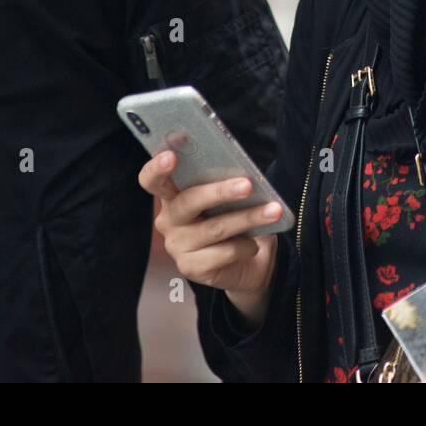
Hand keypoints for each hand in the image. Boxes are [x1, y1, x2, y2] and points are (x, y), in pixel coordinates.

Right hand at [138, 150, 279, 325]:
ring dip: (248, 218)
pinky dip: (244, 246)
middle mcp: (168, 220)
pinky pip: (222, 253)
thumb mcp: (230, 197)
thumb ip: (225, 182)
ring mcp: (176, 246)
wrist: (248, 260)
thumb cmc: (235, 216)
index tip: (171, 156)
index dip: (157, 168)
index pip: (152, 180)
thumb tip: (242, 175)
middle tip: (247, 184)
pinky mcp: (190, 268)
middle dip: (220, 192)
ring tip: (273, 211)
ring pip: (214, 228)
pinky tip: (253, 245)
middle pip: (188, 202)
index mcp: (172, 195)